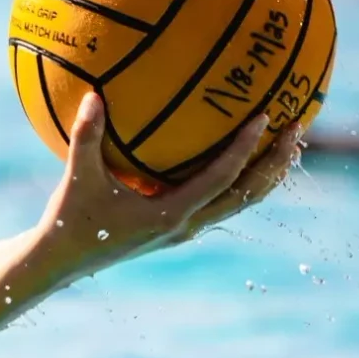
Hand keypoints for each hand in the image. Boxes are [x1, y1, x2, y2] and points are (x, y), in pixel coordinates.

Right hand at [33, 92, 302, 281]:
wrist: (61, 263)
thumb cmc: (69, 221)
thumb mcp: (77, 178)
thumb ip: (87, 136)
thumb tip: (93, 95)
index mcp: (169, 214)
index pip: (221, 179)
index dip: (245, 148)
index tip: (265, 117)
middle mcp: (185, 225)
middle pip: (245, 196)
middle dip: (274, 165)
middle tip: (297, 130)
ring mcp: (183, 230)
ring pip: (237, 203)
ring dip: (263, 177)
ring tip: (284, 147)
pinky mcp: (175, 229)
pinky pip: (219, 202)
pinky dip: (237, 182)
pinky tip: (238, 160)